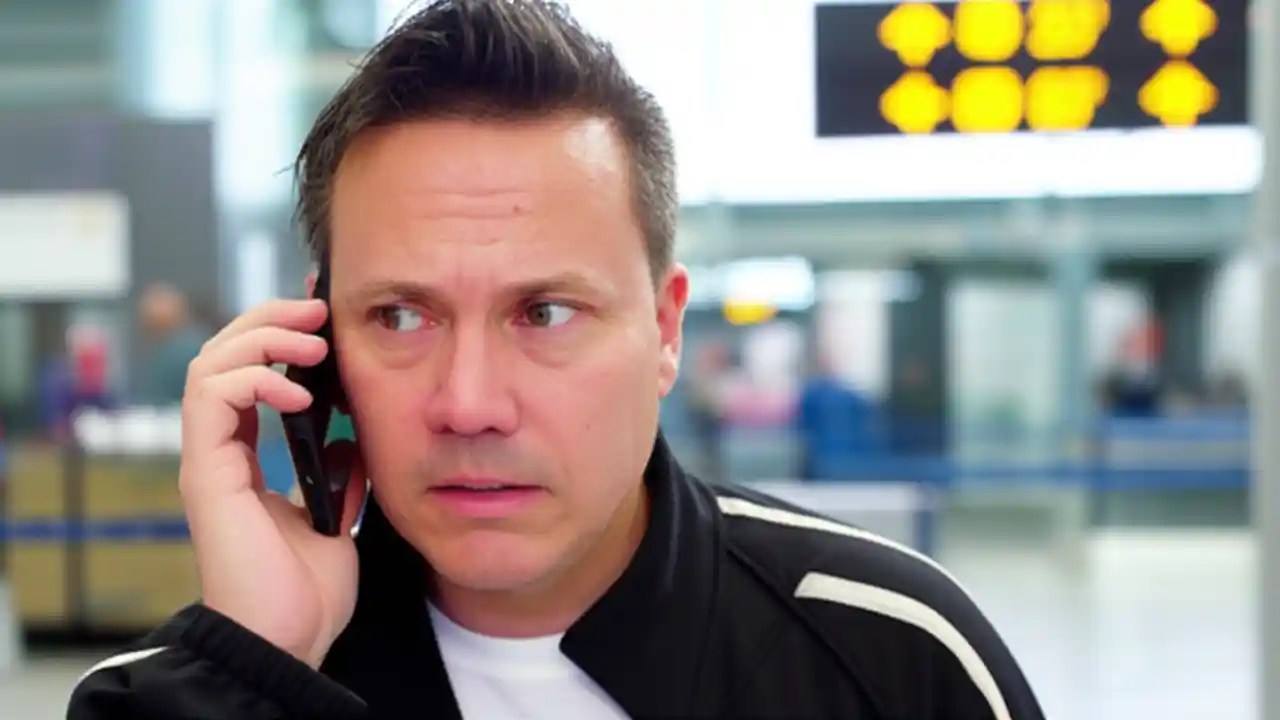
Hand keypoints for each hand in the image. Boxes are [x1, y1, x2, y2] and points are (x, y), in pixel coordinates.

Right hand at [178, 298, 366, 668]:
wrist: (289, 638)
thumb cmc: (307, 591)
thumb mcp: (337, 515)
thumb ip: (338, 471)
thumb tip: (347, 435)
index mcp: (247, 458)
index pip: (250, 374)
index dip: (280, 336)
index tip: (325, 315)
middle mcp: (221, 452)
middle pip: (222, 355)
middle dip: (268, 319)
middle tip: (317, 308)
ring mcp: (209, 460)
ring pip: (209, 364)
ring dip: (261, 337)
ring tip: (312, 342)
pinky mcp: (205, 472)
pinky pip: (211, 396)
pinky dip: (253, 379)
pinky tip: (298, 392)